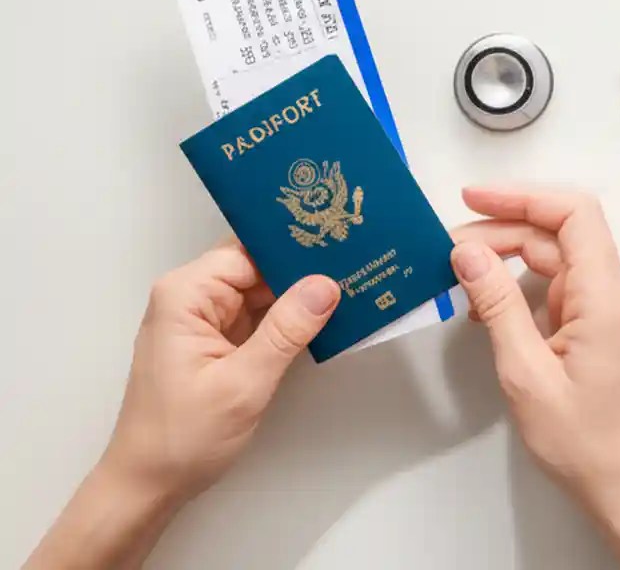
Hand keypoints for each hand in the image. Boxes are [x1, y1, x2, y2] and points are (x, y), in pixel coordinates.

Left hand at [26, 242, 339, 568]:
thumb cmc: (182, 438)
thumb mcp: (244, 383)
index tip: (340, 250)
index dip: (293, 252)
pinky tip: (321, 319)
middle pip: (256, 267)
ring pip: (260, 291)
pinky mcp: (215, 341)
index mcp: (185, 296)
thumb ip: (286, 331)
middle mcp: (190, 299)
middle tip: (354, 269)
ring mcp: (203, 320)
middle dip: (300, 270)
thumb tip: (325, 286)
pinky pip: (257, 316)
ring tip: (348, 290)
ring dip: (297, 296)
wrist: (148, 485)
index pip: (249, 253)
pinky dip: (286, 320)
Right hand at [451, 188, 619, 568]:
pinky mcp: (606, 332)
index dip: (521, 197)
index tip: (472, 200)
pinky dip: (526, 289)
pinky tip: (491, 308)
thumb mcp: (525, 372)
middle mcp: (618, 296)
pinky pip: (565, 292)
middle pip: (561, 236)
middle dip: (504, 231)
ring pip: (560, 262)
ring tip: (461, 277)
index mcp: (607, 298)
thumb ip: (497, 305)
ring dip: (511, 260)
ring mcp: (614, 314)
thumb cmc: (581, 441)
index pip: (573, 214)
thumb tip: (467, 252)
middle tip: (448, 250)